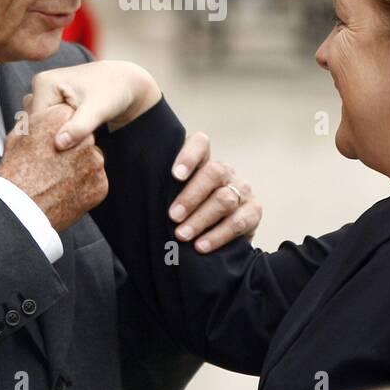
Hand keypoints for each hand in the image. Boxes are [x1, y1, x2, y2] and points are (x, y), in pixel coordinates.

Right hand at [0, 102, 107, 231]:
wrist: (21, 210)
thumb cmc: (15, 171)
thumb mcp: (18, 135)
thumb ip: (30, 116)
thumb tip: (30, 100)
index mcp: (62, 117)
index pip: (69, 117)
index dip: (59, 131)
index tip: (51, 143)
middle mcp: (84, 136)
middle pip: (83, 138)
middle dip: (72, 149)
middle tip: (53, 163)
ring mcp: (95, 161)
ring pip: (90, 160)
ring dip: (78, 167)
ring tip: (57, 179)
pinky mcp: (101, 183)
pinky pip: (94, 181)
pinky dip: (83, 186)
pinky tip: (65, 190)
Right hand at [30, 62, 161, 148]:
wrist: (126, 84)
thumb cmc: (114, 92)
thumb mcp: (98, 110)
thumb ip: (79, 127)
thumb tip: (58, 144)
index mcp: (43, 83)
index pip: (36, 121)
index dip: (51, 138)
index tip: (72, 146)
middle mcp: (39, 87)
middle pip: (37, 124)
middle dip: (55, 138)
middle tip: (79, 143)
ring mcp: (45, 94)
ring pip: (44, 126)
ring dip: (59, 137)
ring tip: (80, 138)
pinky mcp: (53, 102)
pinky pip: (50, 124)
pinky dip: (63, 133)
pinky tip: (77, 137)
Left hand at [168, 131, 261, 252]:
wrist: (214, 240)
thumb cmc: (184, 215)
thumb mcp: (172, 198)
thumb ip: (162, 191)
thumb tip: (135, 195)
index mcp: (203, 162)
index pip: (200, 144)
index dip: (189, 156)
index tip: (175, 175)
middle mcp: (225, 172)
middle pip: (213, 172)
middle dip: (191, 196)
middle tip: (173, 216)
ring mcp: (241, 190)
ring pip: (224, 199)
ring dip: (201, 219)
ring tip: (182, 235)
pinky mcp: (253, 211)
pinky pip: (238, 222)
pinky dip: (217, 236)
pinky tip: (201, 245)